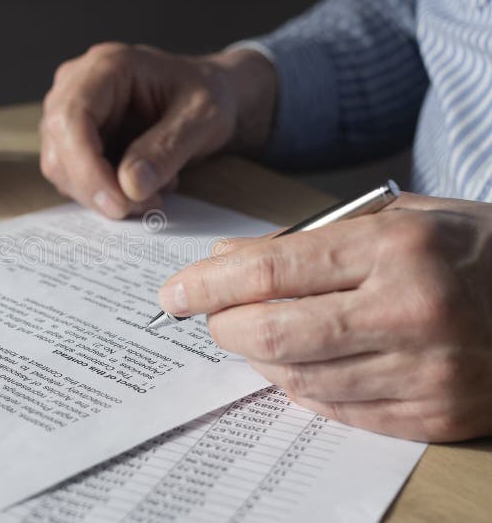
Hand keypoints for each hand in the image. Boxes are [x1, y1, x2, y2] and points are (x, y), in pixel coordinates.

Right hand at [40, 43, 275, 217]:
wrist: (207, 97)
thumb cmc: (206, 95)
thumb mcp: (202, 119)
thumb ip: (167, 149)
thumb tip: (130, 186)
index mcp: (106, 66)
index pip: (72, 118)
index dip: (87, 168)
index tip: (118, 203)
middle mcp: (76, 85)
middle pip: (60, 148)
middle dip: (98, 189)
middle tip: (147, 206)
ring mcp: (70, 113)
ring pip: (62, 169)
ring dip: (103, 195)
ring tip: (154, 192)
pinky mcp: (74, 139)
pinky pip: (74, 177)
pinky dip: (106, 193)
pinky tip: (143, 185)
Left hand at [158, 193, 491, 441]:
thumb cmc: (471, 248)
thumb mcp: (395, 219)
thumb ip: (306, 241)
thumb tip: (225, 260)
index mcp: (398, 250)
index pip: (271, 271)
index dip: (208, 284)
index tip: (174, 293)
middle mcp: (411, 314)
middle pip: (272, 333)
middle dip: (221, 326)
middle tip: (207, 316)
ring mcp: (425, 374)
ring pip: (297, 378)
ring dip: (258, 356)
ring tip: (255, 331)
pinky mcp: (434, 417)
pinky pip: (335, 409)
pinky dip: (300, 384)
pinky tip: (297, 361)